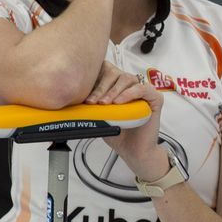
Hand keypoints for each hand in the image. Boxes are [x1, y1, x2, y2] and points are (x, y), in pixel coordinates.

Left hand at [84, 61, 165, 178]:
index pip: (104, 70)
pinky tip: (119, 102)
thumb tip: (67, 100)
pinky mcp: (154, 98)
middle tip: (92, 101)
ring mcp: (143, 90)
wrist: (133, 151)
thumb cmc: (117, 134)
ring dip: (113, 90)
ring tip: (105, 104)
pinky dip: (129, 93)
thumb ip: (88, 106)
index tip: (83, 92)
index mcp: (116, 86)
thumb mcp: (98, 117)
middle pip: (114, 72)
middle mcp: (129, 85)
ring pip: (127, 78)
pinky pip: (142, 88)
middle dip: (100, 86)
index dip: (93, 77)